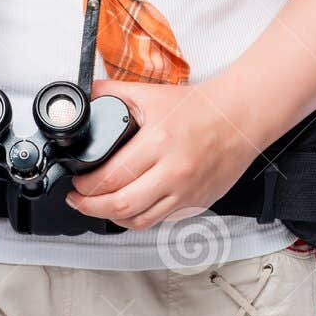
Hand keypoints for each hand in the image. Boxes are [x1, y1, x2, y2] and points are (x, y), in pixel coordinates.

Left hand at [65, 76, 265, 229]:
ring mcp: (186, 192)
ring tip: (99, 207)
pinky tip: (129, 209)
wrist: (238, 118)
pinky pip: (161, 221)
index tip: (77, 181)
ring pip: (140, 221)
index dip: (86, 184)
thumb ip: (112, 93)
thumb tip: (84, 96)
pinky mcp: (195, 203)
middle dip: (91, 206)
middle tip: (78, 199)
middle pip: (121, 205)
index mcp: (158, 142)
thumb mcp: (150, 94)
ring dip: (112, 218)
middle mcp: (173, 172)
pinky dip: (139, 219)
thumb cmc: (198, 108)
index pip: (111, 176)